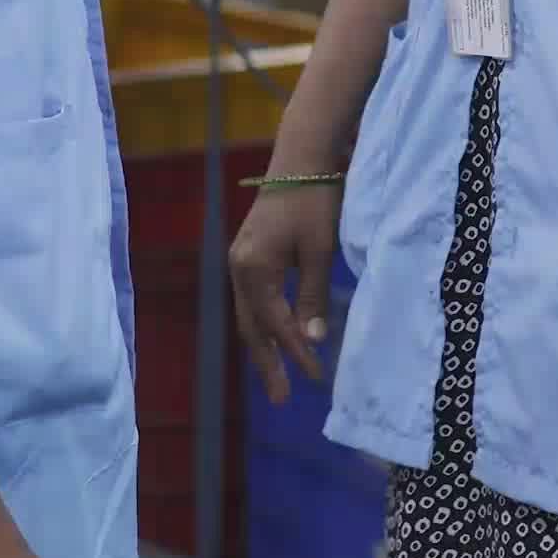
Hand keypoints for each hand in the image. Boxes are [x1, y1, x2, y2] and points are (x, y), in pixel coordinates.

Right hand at [228, 183, 343, 403]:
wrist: (299, 158)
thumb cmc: (313, 200)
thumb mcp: (319, 250)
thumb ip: (312, 296)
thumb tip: (313, 341)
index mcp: (253, 268)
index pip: (276, 323)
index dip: (296, 353)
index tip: (317, 378)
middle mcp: (238, 268)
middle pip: (252, 327)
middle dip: (268, 363)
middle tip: (283, 399)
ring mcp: (239, 262)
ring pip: (250, 316)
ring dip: (264, 347)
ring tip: (278, 379)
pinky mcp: (248, 256)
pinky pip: (253, 301)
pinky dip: (264, 325)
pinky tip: (276, 339)